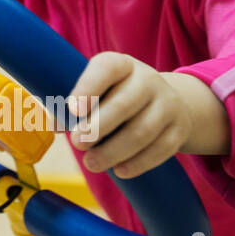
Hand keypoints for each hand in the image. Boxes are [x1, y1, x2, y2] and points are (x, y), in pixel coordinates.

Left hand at [66, 51, 193, 179]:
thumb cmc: (116, 97)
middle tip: (77, 143)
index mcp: (122, 64)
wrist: (164, 102)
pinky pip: (160, 149)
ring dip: (113, 151)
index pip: (107, 68)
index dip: (88, 87)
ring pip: (141, 131)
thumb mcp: (98, 91)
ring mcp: (168, 103)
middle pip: (123, 104)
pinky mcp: (179, 128)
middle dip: (97, 127)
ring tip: (91, 163)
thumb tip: (55, 125)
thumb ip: (74, 106)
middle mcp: (148, 79)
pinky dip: (138, 163)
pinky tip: (119, 171)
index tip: (72, 109)